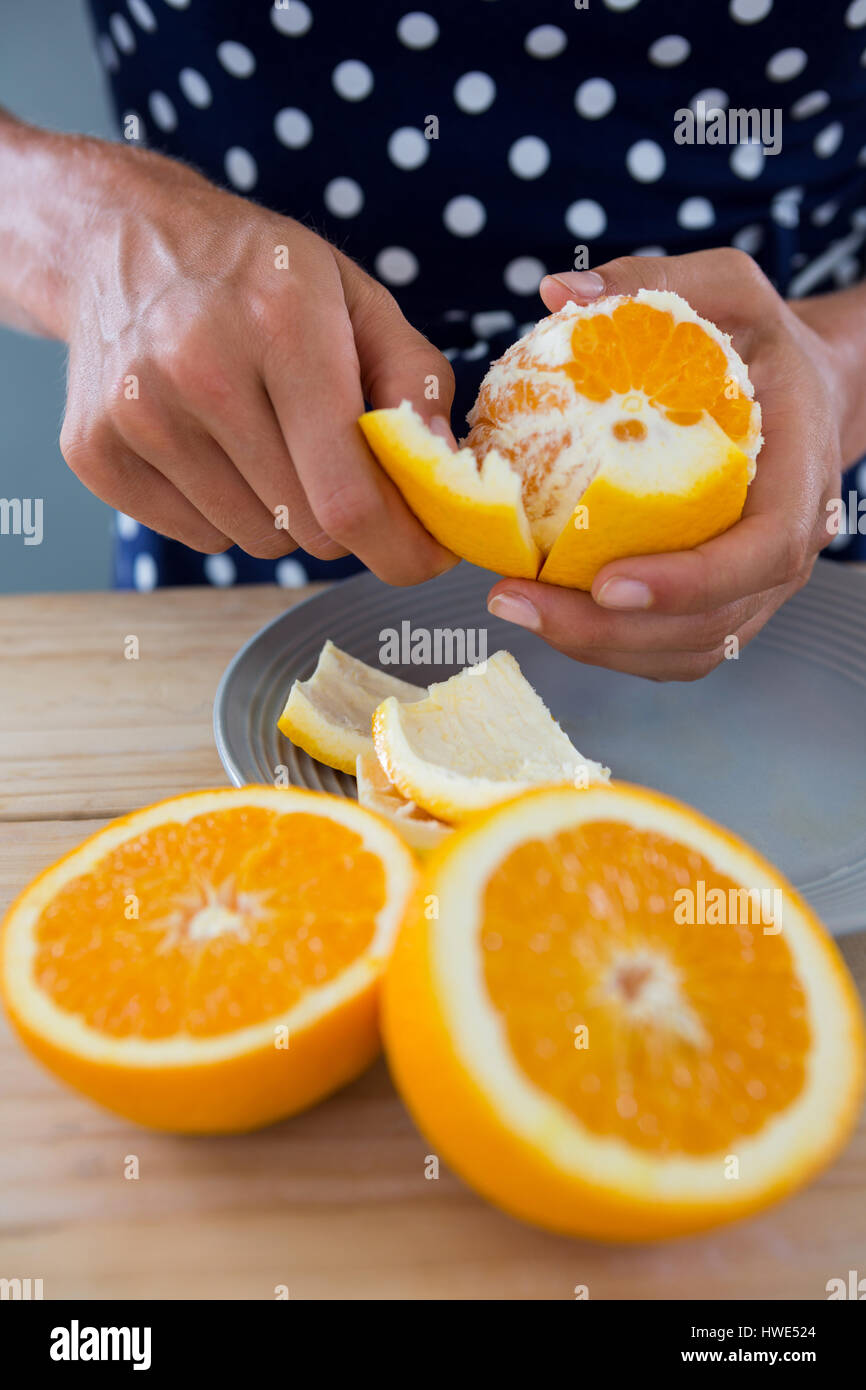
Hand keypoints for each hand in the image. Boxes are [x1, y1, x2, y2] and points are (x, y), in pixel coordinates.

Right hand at [54, 140, 455, 580]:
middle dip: (346, 520)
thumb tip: (443, 470)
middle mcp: (200, 368)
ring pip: (255, 541)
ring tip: (267, 442)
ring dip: (284, 516)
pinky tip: (213, 447)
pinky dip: (224, 514)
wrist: (119, 240)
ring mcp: (138, 414)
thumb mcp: (354, 296)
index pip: (347, 496)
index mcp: (282, 322)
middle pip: (308, 529)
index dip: (400, 548)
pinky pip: (199, 537)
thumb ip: (413, 379)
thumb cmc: (256, 274)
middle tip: (342, 472)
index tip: (426, 557)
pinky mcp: (96, 452)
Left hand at [487, 249, 844, 679]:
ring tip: (515, 606)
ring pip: (684, 650)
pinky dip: (607, 645)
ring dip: (595, 645)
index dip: (686, 582)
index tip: (606, 582)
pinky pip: (669, 649)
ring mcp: (755, 589)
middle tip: (515, 599)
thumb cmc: (763, 345)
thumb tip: (555, 293)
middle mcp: (785, 551)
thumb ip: (656, 283)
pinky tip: (545, 613)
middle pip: (707, 625)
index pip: (757, 554)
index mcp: (796, 481)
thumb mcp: (728, 290)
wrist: (808, 396)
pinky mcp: (722, 605)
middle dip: (607, 630)